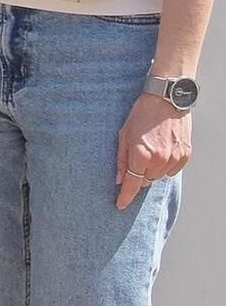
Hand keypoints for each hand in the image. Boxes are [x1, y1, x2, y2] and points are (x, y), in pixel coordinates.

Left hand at [115, 91, 192, 208]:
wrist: (166, 100)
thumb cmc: (141, 115)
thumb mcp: (124, 135)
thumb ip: (121, 160)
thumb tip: (119, 180)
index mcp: (141, 155)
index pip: (132, 184)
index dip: (125, 197)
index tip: (120, 205)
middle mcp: (159, 160)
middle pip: (145, 181)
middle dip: (138, 176)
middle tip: (136, 161)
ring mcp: (174, 158)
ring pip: (159, 177)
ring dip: (152, 171)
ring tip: (150, 152)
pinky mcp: (185, 155)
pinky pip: (172, 170)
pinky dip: (165, 166)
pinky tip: (162, 151)